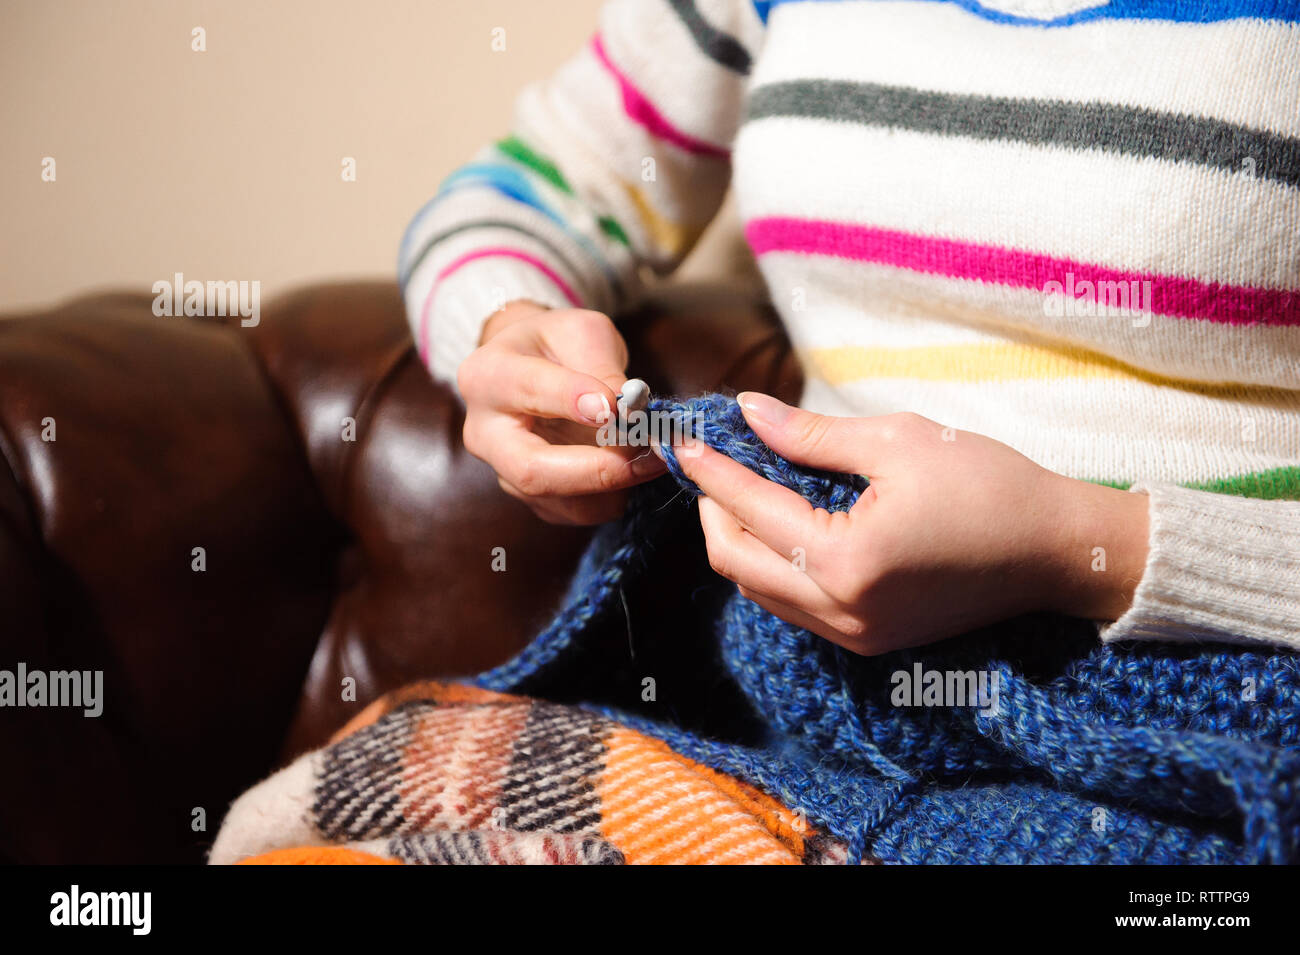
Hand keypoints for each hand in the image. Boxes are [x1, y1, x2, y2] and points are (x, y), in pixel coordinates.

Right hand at [457, 299, 664, 524]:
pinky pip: (572, 511)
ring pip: (556, 500)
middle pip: (531, 470)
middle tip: (647, 456)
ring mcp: (502, 470)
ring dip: (613, 488)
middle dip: (596, 470)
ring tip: (653, 459)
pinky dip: (610, 497)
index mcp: (489, 375)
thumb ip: (601, 366)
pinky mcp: (528, 495)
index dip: (574, 400)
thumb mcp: (580, 333)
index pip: (529, 391)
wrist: (529, 366)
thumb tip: (628, 411)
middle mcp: (485, 432)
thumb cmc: (555, 344)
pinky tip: (634, 470)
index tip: (618, 406)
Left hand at [678, 392, 1149, 654]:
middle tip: (710, 462)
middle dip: (713, 510)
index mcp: (847, 562)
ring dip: (738, 538)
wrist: (1056, 551)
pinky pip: (793, 604)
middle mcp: (842, 612)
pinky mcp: (868, 639)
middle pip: (737, 563)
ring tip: (738, 486)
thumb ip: (811, 434)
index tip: (686, 438)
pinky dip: (772, 562)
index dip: (713, 470)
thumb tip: (749, 413)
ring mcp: (854, 635)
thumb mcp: (898, 441)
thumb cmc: (988, 485)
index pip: (752, 510)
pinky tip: (778, 521)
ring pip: (759, 589)